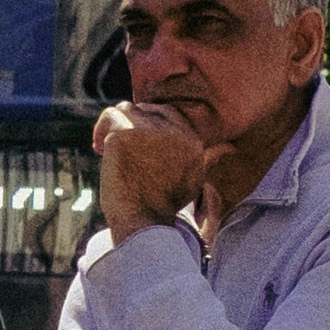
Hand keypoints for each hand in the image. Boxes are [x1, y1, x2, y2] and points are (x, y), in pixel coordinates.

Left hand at [92, 99, 205, 238]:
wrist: (143, 220)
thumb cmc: (164, 203)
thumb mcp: (194, 178)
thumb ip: (209, 157)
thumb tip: (230, 147)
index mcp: (192, 139)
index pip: (168, 114)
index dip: (149, 126)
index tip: (139, 147)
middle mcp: (174, 130)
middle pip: (146, 110)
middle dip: (132, 126)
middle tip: (122, 151)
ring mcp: (149, 129)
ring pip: (126, 110)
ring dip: (115, 126)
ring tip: (108, 149)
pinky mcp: (125, 133)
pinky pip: (109, 116)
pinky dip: (101, 129)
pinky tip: (100, 150)